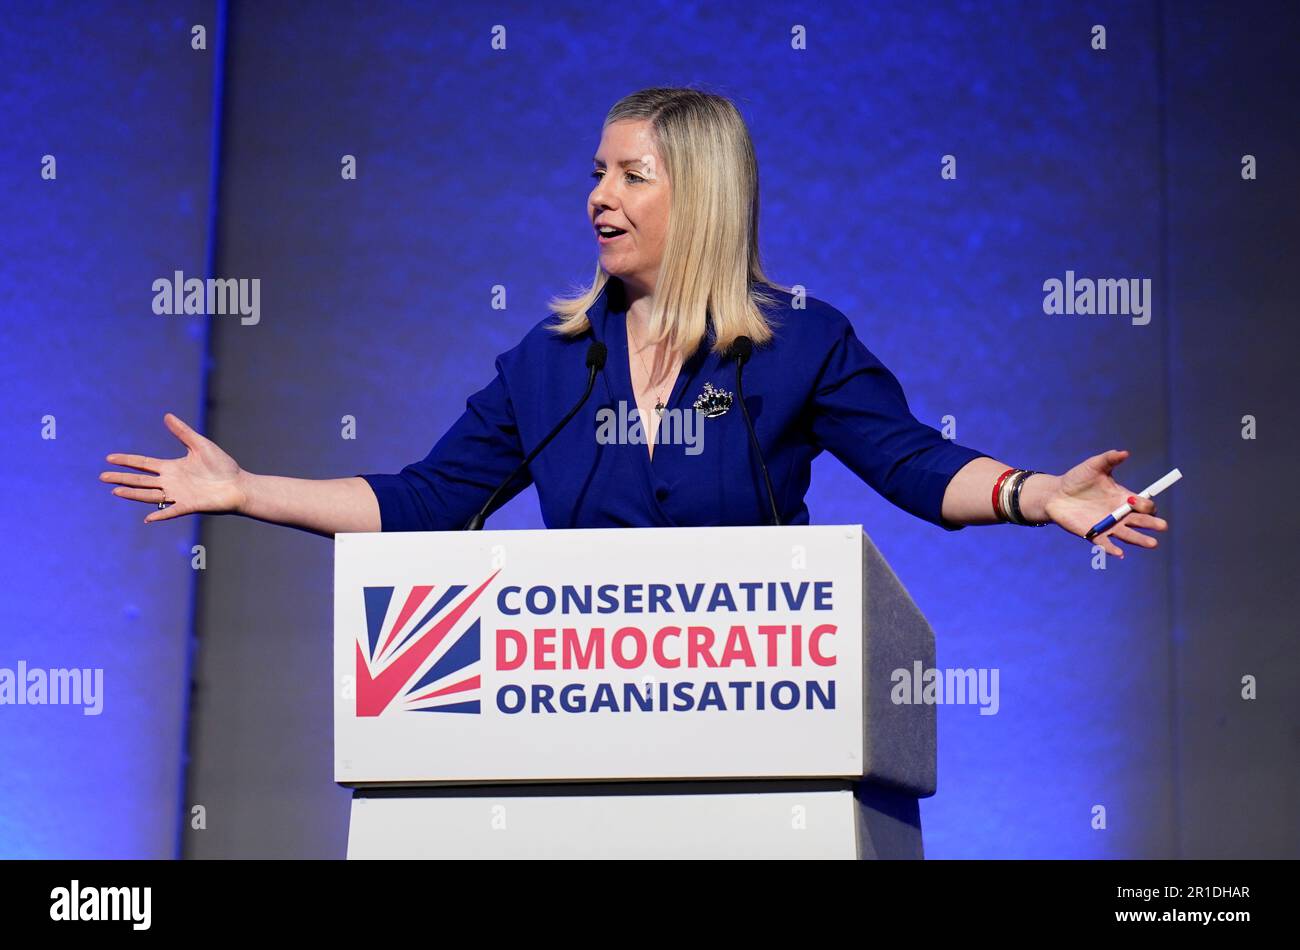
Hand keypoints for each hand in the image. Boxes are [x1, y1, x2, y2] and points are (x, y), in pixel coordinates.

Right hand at [101, 413, 248, 522]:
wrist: (239, 485)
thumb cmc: (222, 466)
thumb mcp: (200, 445)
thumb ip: (183, 432)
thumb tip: (167, 415)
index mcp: (172, 468)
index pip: (144, 464)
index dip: (127, 461)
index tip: (109, 458)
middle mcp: (171, 482)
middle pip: (141, 480)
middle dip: (122, 478)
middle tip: (102, 477)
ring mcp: (178, 495)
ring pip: (150, 495)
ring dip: (133, 494)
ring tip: (115, 491)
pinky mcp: (189, 506)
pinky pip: (172, 511)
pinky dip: (161, 515)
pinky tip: (148, 518)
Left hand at [1043, 449, 1167, 557]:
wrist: (1055, 494)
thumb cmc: (1077, 478)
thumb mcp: (1094, 466)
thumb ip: (1109, 459)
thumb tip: (1125, 452)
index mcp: (1123, 498)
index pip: (1143, 505)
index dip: (1145, 504)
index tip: (1136, 500)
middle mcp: (1119, 514)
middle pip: (1141, 521)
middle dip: (1152, 524)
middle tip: (1162, 526)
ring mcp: (1107, 525)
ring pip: (1128, 535)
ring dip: (1140, 540)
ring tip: (1152, 544)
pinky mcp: (1093, 533)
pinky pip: (1105, 544)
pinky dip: (1112, 549)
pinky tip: (1119, 553)